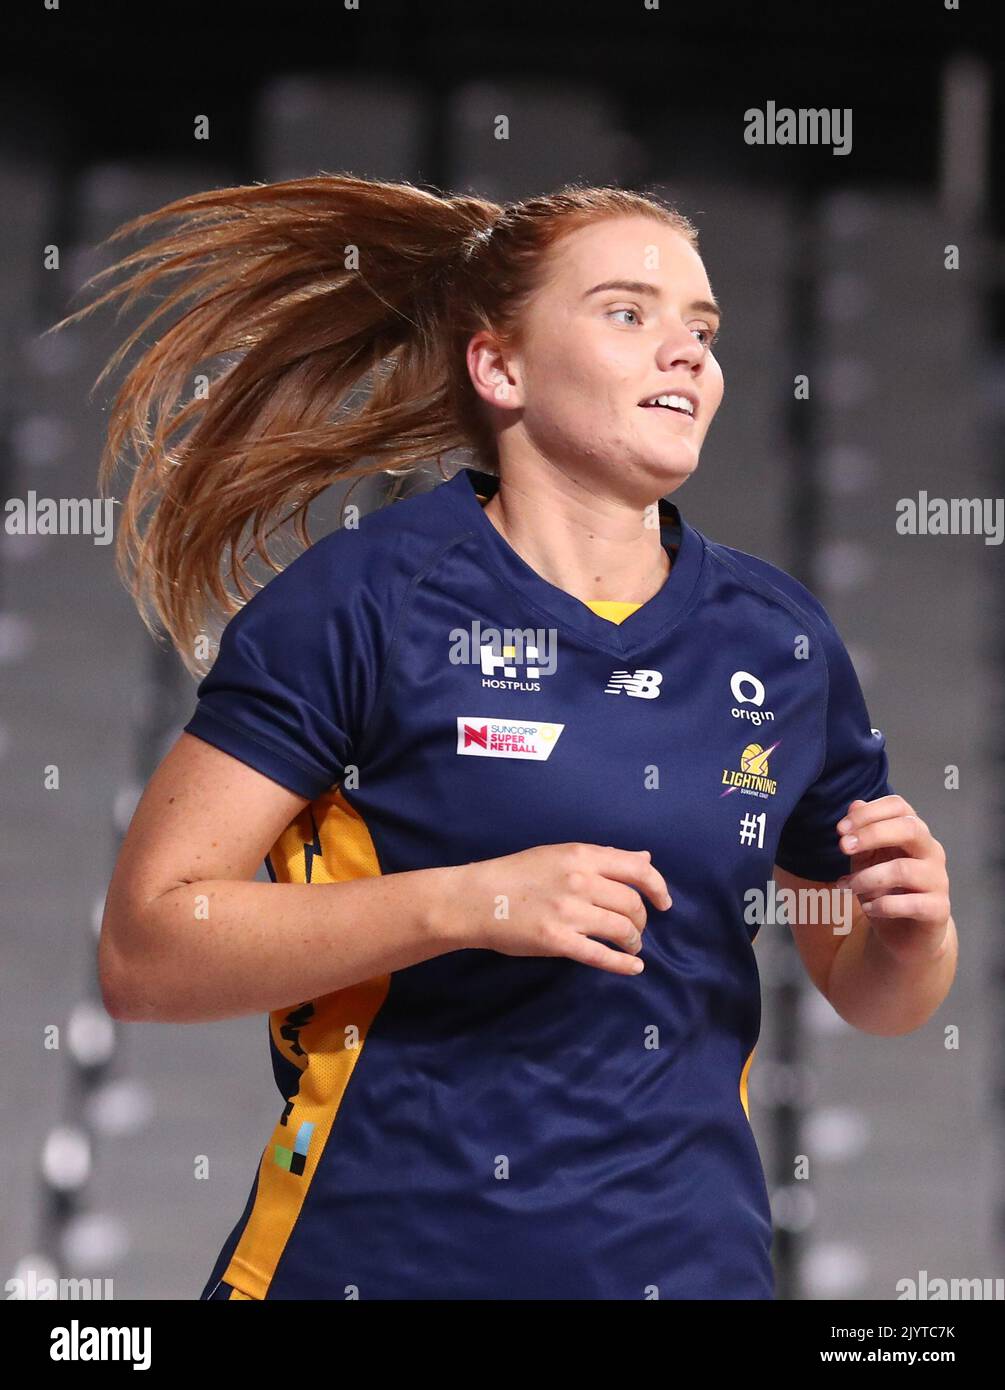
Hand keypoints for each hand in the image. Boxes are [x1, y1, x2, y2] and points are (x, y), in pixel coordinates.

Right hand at [435, 843, 672, 975]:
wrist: (474, 899)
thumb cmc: (515, 874)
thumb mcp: (559, 854)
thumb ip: (603, 857)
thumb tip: (645, 858)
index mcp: (581, 855)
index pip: (637, 869)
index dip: (658, 887)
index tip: (664, 902)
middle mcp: (580, 881)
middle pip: (632, 903)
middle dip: (641, 921)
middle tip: (636, 930)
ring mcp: (569, 912)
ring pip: (621, 929)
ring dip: (633, 941)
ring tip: (630, 946)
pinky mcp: (557, 941)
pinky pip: (600, 955)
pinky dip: (622, 964)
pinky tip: (633, 968)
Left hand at [835, 795, 950, 963]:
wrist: (907, 934)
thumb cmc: (886, 890)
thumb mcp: (866, 860)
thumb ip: (861, 834)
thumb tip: (855, 804)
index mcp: (914, 833)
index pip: (899, 806)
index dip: (869, 812)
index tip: (840, 829)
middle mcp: (931, 851)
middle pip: (909, 828)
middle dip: (871, 834)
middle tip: (843, 847)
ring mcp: (938, 880)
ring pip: (903, 869)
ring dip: (867, 878)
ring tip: (849, 887)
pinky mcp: (939, 908)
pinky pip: (911, 904)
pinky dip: (882, 905)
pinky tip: (869, 908)